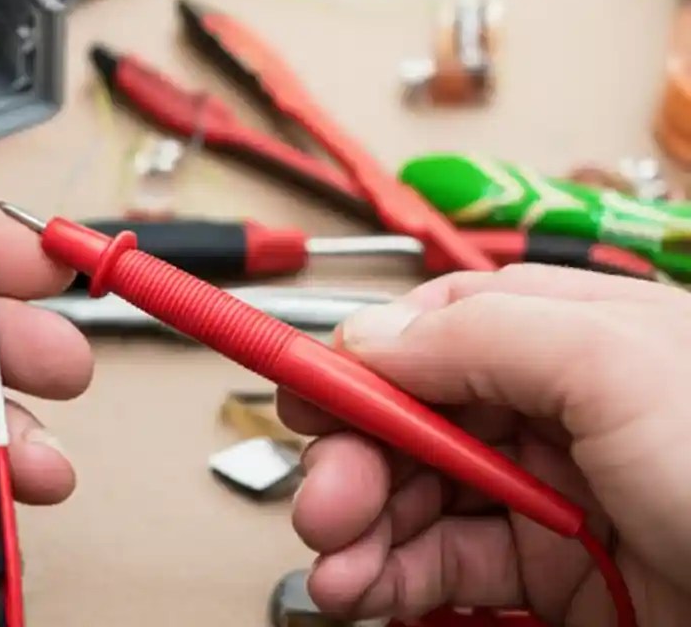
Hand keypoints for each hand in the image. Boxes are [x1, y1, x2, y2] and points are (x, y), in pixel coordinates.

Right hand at [279, 265, 690, 625]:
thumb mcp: (619, 367)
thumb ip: (482, 334)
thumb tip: (370, 337)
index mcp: (576, 338)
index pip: (436, 332)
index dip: (362, 361)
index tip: (302, 396)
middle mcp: (557, 411)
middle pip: (412, 421)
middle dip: (352, 459)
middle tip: (324, 501)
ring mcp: (550, 500)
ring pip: (416, 500)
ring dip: (359, 532)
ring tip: (336, 566)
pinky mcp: (550, 580)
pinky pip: (443, 568)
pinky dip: (390, 579)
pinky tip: (363, 589)